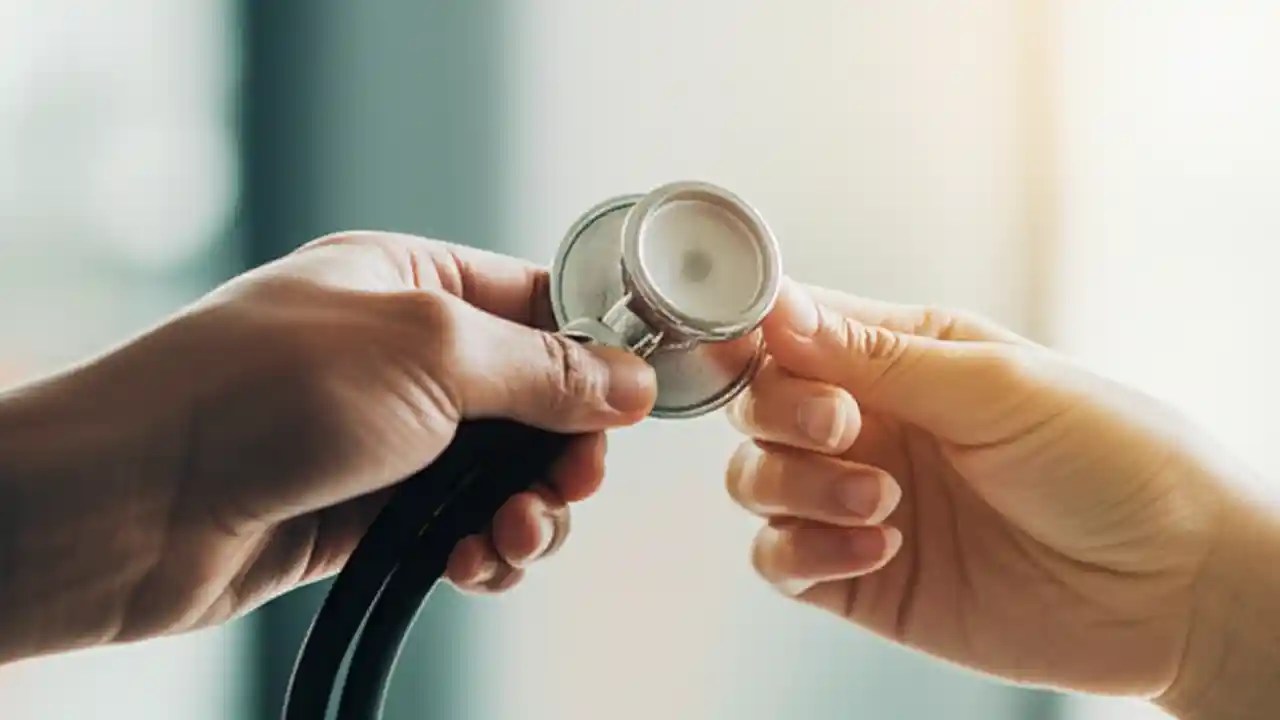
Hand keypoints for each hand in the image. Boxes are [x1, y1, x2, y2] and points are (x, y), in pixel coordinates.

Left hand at [0, 232, 656, 661]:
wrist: (137, 502)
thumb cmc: (261, 390)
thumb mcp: (430, 351)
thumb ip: (542, 368)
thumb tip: (628, 382)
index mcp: (411, 282)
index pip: (535, 305)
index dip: (593, 353)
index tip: (634, 401)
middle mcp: (403, 357)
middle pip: (532, 403)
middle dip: (563, 450)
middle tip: (571, 483)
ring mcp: (388, 437)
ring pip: (501, 477)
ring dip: (528, 512)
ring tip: (514, 536)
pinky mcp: (369, 513)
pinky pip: (458, 530)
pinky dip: (483, 551)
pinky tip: (474, 564)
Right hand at [724, 280, 1279, 716]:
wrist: (1176, 587)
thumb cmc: (1116, 461)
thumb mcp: (997, 385)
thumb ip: (878, 355)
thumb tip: (781, 309)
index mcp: (906, 356)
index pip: (795, 331)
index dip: (760, 337)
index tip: (757, 349)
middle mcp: (875, 424)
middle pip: (760, 404)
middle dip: (782, 413)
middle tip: (844, 428)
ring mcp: (861, 501)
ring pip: (757, 480)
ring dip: (799, 487)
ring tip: (883, 500)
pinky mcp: (861, 577)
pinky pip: (781, 559)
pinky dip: (807, 551)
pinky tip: (879, 547)